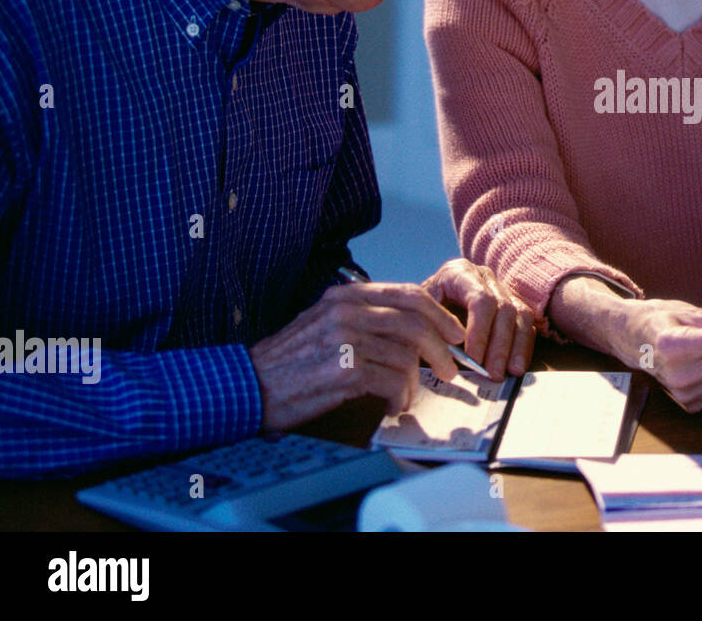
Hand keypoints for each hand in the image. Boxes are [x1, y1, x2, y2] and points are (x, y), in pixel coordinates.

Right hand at [249, 281, 465, 430]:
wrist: (246, 387)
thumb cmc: (287, 362)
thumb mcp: (323, 324)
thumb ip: (363, 319)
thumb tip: (410, 329)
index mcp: (345, 297)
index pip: (408, 294)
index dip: (440, 314)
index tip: (455, 333)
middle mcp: (346, 311)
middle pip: (416, 322)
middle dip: (442, 348)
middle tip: (450, 368)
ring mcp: (345, 339)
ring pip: (408, 355)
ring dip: (415, 382)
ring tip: (405, 396)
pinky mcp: (344, 370)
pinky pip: (393, 381)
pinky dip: (399, 398)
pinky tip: (390, 406)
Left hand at [424, 258, 534, 380]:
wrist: (421, 307)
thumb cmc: (417, 312)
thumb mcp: (416, 315)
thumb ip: (431, 329)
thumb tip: (449, 351)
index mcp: (459, 273)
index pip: (479, 299)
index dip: (480, 331)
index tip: (474, 359)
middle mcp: (484, 277)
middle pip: (503, 308)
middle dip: (499, 344)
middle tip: (493, 373)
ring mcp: (501, 290)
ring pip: (519, 315)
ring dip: (515, 347)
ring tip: (509, 372)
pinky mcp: (512, 307)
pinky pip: (526, 325)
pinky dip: (523, 348)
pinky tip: (516, 367)